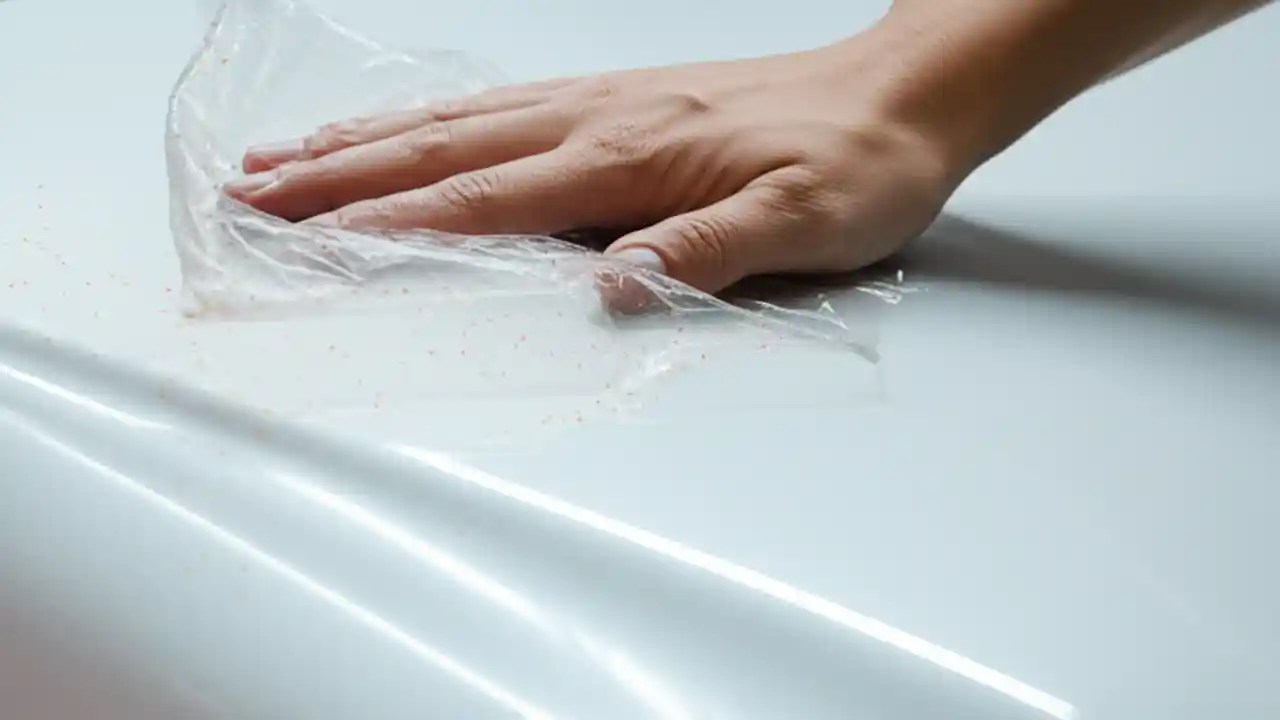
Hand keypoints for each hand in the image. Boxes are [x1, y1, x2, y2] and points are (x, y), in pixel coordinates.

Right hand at [226, 28, 967, 293]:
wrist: (896, 97)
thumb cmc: (857, 166)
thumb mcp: (807, 224)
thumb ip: (708, 249)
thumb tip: (615, 283)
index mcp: (631, 156)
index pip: (489, 198)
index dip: (396, 224)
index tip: (314, 241)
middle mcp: (596, 119)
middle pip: (442, 151)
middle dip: (339, 179)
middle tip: (251, 197)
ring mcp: (597, 101)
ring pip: (454, 120)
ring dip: (363, 142)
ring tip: (284, 158)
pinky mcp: (611, 98)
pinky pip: (495, 105)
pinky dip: (427, 118)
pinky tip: (396, 128)